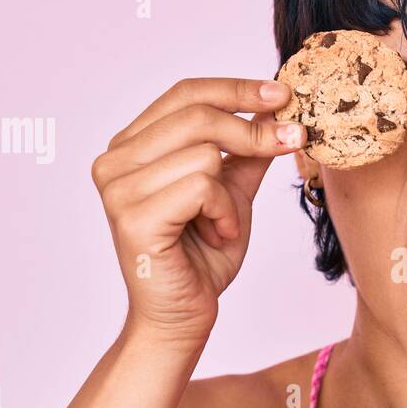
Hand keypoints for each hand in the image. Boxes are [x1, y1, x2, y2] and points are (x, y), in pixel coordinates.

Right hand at [92, 78, 304, 346]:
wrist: (183, 318)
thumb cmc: (202, 257)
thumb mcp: (232, 192)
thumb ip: (245, 151)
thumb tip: (276, 107)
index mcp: (131, 146)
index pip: (185, 94)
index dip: (236, 89)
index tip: (282, 94)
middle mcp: (114, 161)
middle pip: (196, 114)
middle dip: (252, 128)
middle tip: (292, 140)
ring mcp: (117, 188)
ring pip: (203, 154)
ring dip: (231, 195)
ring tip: (224, 226)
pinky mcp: (132, 217)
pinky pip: (201, 188)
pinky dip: (225, 213)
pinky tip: (217, 236)